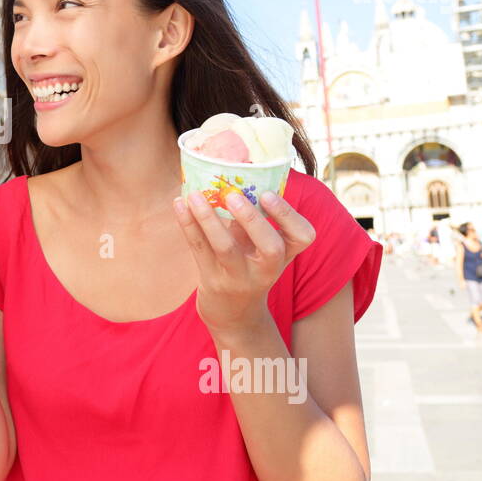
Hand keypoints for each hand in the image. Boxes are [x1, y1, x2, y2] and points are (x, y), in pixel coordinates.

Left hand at [174, 188, 315, 332]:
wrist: (234, 313)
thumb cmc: (249, 264)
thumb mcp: (261, 245)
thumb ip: (256, 215)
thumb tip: (235, 167)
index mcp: (285, 254)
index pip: (302, 237)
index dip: (288, 215)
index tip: (268, 194)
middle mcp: (267, 269)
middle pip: (270, 248)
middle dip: (251, 219)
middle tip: (232, 194)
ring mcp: (239, 278)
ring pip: (225, 249)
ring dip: (208, 219)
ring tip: (194, 195)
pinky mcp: (212, 281)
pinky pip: (199, 250)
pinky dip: (187, 225)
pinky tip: (179, 204)